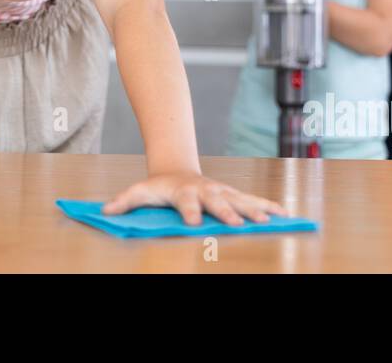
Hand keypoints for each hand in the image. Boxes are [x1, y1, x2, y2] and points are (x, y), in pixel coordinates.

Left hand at [102, 171, 286, 225]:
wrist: (176, 167)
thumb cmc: (158, 185)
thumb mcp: (139, 191)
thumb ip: (124, 201)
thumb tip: (105, 210)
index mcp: (183, 192)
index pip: (186, 203)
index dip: (189, 212)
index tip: (194, 224)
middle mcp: (206, 190)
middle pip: (218, 201)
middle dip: (228, 212)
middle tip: (238, 224)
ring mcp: (222, 191)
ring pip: (241, 199)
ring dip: (256, 210)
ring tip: (272, 220)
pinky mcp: (233, 194)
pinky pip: (254, 200)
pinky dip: (270, 206)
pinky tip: (286, 215)